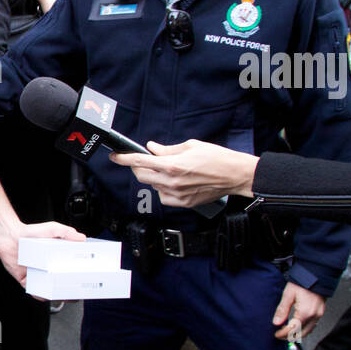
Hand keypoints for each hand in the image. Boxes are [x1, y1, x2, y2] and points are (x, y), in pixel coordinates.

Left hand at [0, 219, 85, 288]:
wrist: (10, 236)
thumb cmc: (30, 232)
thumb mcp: (52, 229)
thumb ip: (66, 232)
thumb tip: (81, 238)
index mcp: (55, 258)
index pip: (68, 270)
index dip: (76, 275)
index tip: (83, 279)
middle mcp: (46, 268)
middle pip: (59, 282)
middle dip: (68, 287)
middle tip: (75, 290)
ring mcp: (36, 274)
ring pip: (47, 289)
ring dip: (54, 293)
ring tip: (62, 295)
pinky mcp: (25, 279)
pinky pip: (33, 290)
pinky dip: (39, 294)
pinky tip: (45, 294)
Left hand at [110, 140, 258, 206]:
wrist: (235, 175)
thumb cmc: (217, 158)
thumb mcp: (191, 146)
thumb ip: (167, 149)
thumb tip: (152, 148)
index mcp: (172, 164)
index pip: (140, 161)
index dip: (124, 159)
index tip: (115, 156)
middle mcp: (171, 181)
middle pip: (141, 176)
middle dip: (138, 167)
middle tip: (145, 161)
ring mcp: (176, 194)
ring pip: (152, 186)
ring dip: (153, 177)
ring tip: (168, 170)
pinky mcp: (182, 203)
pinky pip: (163, 196)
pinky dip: (163, 189)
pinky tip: (174, 182)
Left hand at [271, 282, 324, 340]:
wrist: (316, 274)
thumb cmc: (302, 282)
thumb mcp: (288, 294)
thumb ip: (282, 310)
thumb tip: (276, 322)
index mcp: (305, 312)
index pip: (293, 330)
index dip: (283, 334)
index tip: (276, 334)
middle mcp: (314, 315)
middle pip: (301, 334)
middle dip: (289, 336)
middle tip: (280, 334)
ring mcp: (319, 314)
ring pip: (308, 331)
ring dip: (297, 333)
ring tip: (286, 330)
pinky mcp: (320, 312)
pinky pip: (312, 326)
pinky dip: (303, 329)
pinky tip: (296, 325)